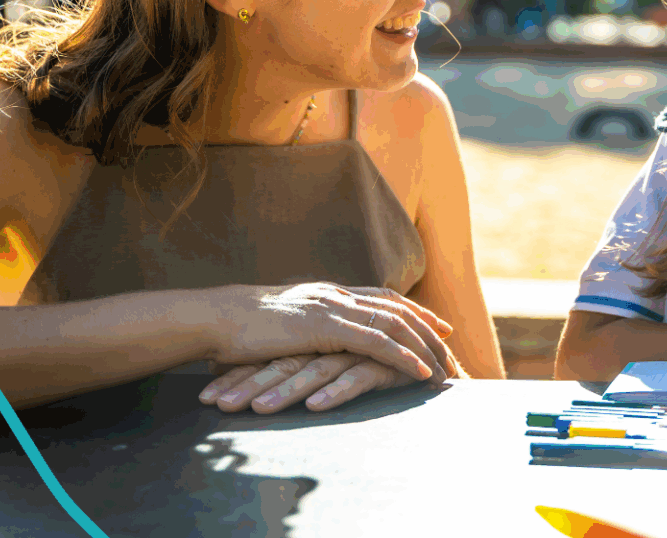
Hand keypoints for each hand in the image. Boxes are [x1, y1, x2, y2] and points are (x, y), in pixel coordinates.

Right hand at [201, 283, 456, 405]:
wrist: (214, 318)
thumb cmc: (237, 328)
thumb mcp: (280, 324)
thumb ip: (303, 327)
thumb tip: (311, 340)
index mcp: (328, 293)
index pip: (382, 298)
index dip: (412, 310)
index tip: (438, 324)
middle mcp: (337, 295)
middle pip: (397, 310)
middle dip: (428, 330)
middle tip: (452, 348)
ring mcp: (333, 309)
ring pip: (395, 324)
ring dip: (424, 347)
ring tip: (444, 368)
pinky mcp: (326, 328)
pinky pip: (377, 343)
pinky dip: (403, 357)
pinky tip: (421, 372)